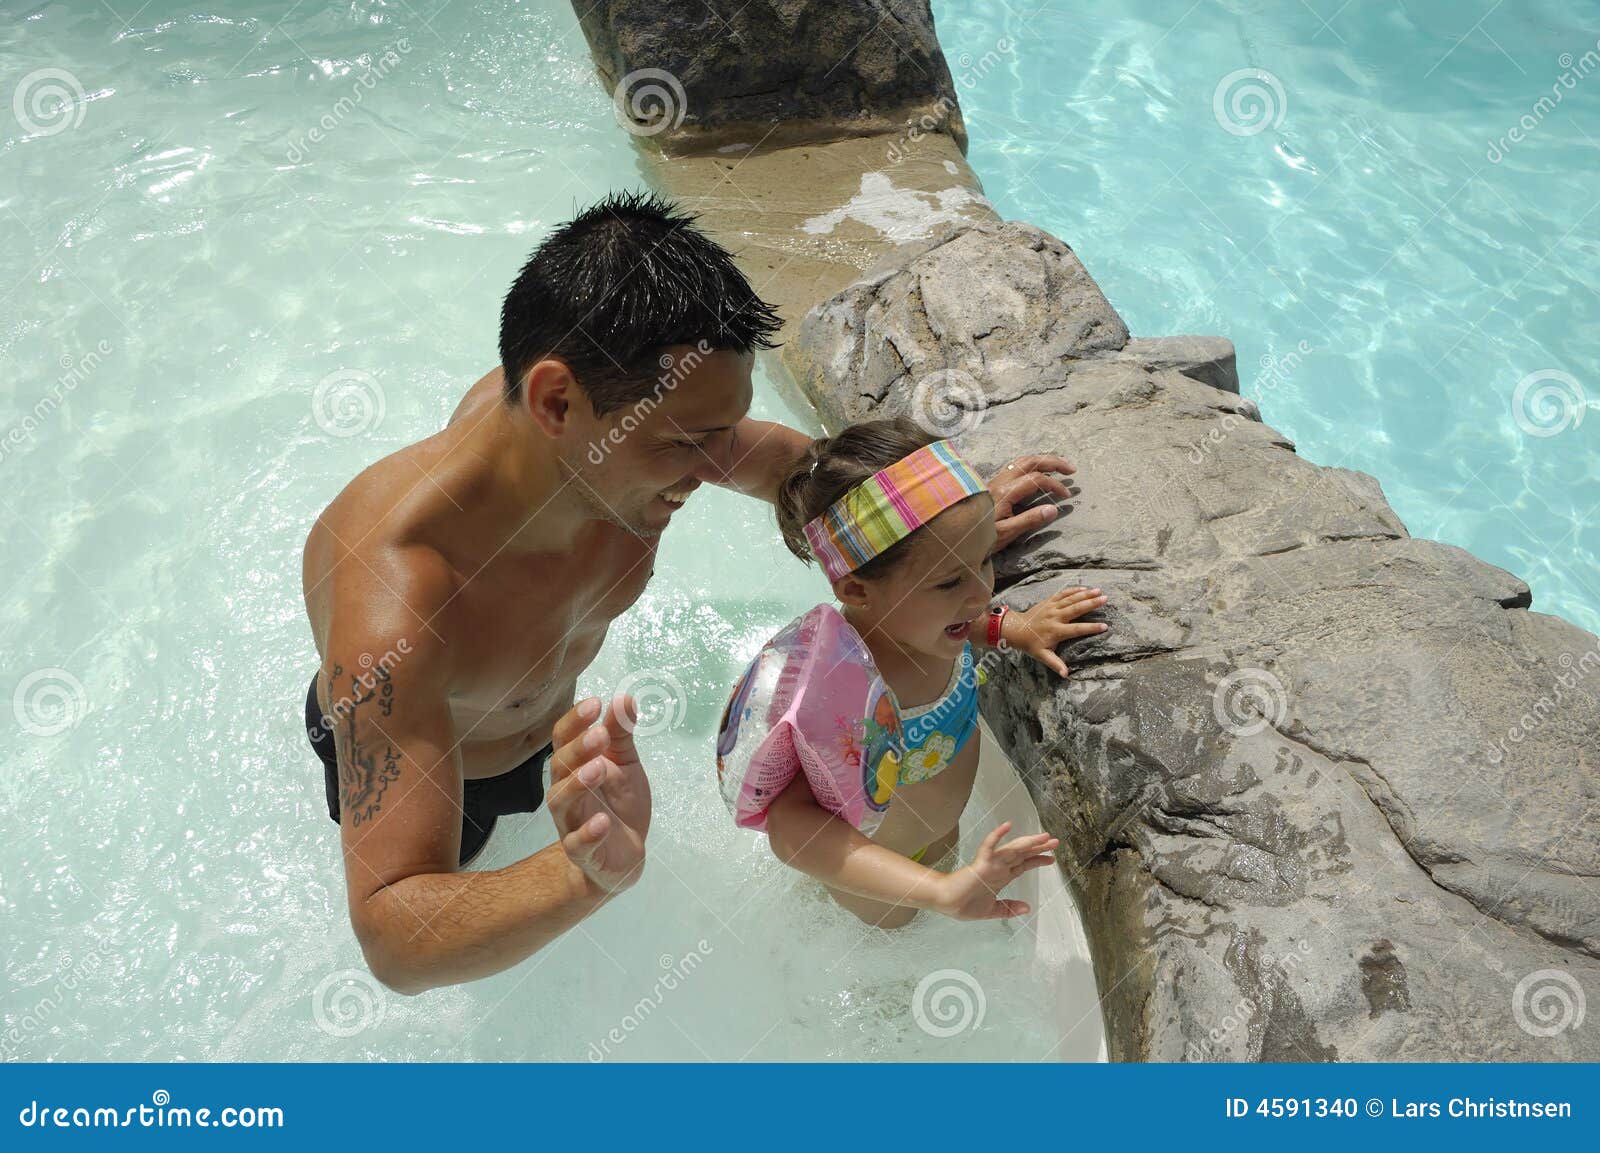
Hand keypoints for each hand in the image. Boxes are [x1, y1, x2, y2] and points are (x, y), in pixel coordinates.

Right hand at [546, 694, 651, 893]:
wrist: (625, 853)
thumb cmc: (619, 801)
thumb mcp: (625, 764)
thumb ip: (621, 734)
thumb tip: (624, 697)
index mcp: (574, 766)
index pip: (564, 739)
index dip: (575, 721)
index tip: (595, 704)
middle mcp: (565, 790)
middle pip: (559, 767)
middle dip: (578, 750)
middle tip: (599, 735)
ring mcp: (570, 822)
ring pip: (561, 801)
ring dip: (577, 785)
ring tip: (599, 769)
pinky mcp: (582, 851)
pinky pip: (578, 843)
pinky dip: (588, 833)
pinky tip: (603, 821)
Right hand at [932, 822, 1058, 919]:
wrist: (946, 903)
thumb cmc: (964, 905)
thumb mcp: (992, 910)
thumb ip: (1008, 908)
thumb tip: (1027, 908)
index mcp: (1001, 877)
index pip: (1023, 865)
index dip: (1038, 860)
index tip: (1052, 858)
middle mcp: (999, 868)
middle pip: (1023, 854)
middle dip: (1039, 848)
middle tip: (1055, 841)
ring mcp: (990, 864)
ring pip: (1012, 849)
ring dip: (1028, 842)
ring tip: (1044, 836)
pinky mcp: (980, 864)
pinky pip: (989, 847)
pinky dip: (997, 836)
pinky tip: (1007, 826)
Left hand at [988, 453, 1075, 552]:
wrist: (956, 535)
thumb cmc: (980, 537)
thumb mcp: (1006, 533)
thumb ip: (1029, 520)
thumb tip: (1054, 509)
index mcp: (1004, 493)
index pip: (1036, 479)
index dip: (1054, 485)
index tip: (1066, 496)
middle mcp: (1000, 481)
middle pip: (1030, 462)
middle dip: (1052, 462)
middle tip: (1071, 469)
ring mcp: (996, 480)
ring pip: (1021, 461)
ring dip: (1042, 460)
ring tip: (1059, 465)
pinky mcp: (994, 484)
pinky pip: (1015, 466)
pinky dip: (1032, 464)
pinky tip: (1038, 470)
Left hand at [1002, 585, 1107, 676]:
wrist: (1016, 629)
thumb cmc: (1031, 644)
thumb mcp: (1042, 656)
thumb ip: (1055, 664)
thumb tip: (1066, 674)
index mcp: (1056, 631)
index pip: (1077, 629)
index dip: (1091, 628)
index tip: (1104, 626)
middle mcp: (1055, 617)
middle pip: (1076, 609)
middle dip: (1091, 603)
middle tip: (1105, 599)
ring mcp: (1052, 607)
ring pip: (1071, 599)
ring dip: (1085, 594)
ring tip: (1099, 591)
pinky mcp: (1049, 601)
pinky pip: (1062, 594)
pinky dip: (1073, 590)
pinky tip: (1085, 588)